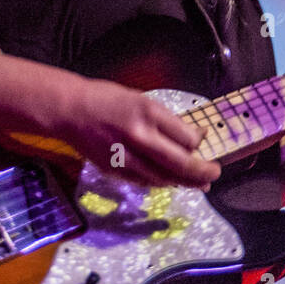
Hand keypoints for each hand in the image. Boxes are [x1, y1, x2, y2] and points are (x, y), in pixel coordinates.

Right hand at [54, 78, 222, 188]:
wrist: (70, 111)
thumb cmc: (107, 99)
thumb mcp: (142, 100)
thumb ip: (165, 121)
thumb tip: (191, 138)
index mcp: (149, 113)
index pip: (188, 137)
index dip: (201, 143)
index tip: (205, 142)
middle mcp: (140, 137)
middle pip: (181, 163)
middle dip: (203, 172)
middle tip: (215, 173)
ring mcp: (126, 157)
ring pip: (164, 178)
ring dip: (185, 182)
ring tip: (200, 184)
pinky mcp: (115, 171)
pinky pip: (145, 182)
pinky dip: (162, 182)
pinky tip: (172, 181)